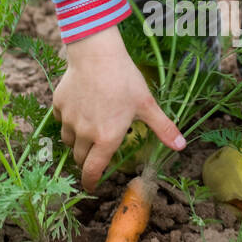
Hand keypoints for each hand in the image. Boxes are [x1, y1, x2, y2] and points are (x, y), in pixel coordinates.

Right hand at [52, 26, 185, 190]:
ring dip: (78, 142)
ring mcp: (69, 119)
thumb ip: (163, 128)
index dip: (91, 183)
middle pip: (80, 158)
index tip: (91, 187)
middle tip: (95, 156)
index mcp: (106, 139)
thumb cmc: (125, 80)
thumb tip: (181, 146)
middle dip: (87, 162)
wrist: (97, 54)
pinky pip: (61, 120)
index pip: (93, 171)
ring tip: (89, 132)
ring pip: (69, 141)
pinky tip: (80, 109)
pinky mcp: (59, 105)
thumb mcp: (147, 104)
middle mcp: (84, 134)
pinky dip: (69, 121)